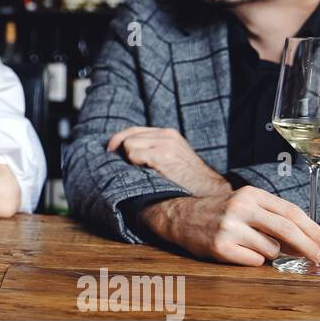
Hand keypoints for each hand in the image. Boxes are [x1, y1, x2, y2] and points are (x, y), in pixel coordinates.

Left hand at [108, 126, 231, 196]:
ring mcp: (165, 144)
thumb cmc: (188, 180)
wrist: (209, 190)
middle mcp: (166, 135)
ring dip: (130, 160)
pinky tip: (146, 173)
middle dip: (121, 150)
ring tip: (144, 172)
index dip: (119, 140)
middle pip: (128, 136)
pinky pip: (133, 153)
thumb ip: (154, 149)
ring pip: (129, 144)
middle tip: (118, 162)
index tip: (110, 151)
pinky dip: (134, 163)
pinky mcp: (162, 155)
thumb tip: (125, 151)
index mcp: (168, 134)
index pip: (134, 130)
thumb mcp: (173, 157)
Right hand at [139, 186, 319, 266]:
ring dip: (273, 254)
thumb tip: (307, 239)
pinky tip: (242, 251)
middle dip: (308, 247)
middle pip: (286, 230)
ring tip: (257, 247)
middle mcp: (240, 208)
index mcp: (251, 194)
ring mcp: (229, 228)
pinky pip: (254, 261)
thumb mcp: (246, 203)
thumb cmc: (221, 212)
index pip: (290, 211)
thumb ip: (274, 216)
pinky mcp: (220, 247)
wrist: (182, 217)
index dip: (311, 229)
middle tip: (319, 258)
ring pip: (271, 250)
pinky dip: (255, 260)